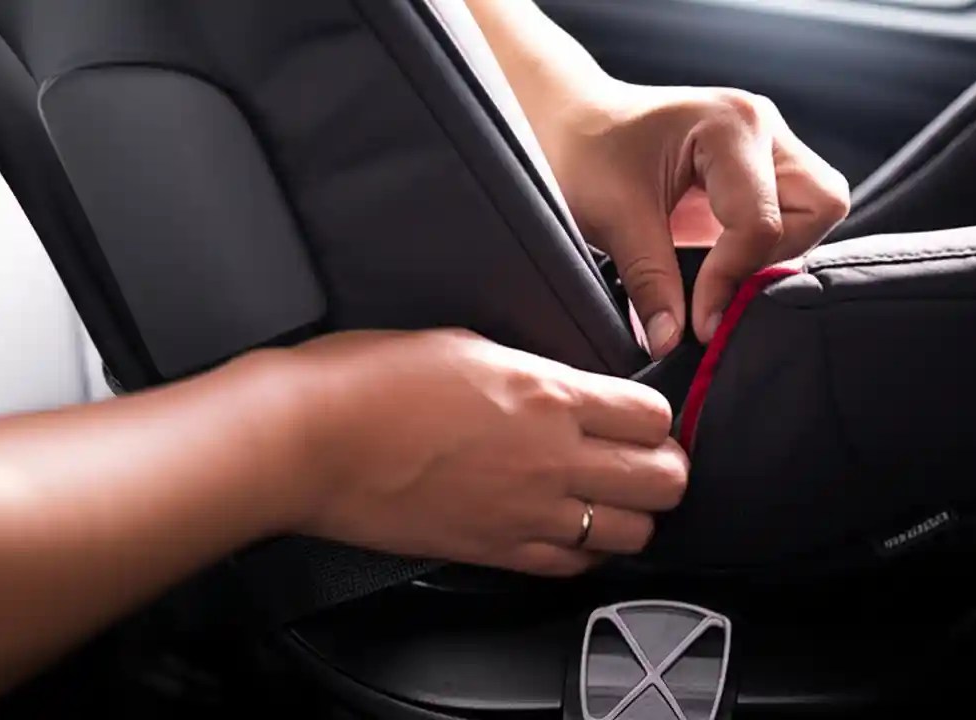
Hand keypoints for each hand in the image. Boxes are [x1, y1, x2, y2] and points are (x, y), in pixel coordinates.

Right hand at [283, 329, 687, 576]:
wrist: (311, 440)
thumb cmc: (372, 381)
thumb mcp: (471, 347)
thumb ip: (536, 374)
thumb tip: (570, 390)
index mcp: (549, 395)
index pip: (653, 416)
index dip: (657, 417)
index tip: (643, 417)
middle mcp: (551, 460)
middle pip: (663, 481)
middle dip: (664, 468)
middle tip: (646, 459)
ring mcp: (526, 513)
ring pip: (632, 534)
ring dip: (633, 515)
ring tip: (611, 499)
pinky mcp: (495, 551)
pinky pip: (574, 566)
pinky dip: (587, 552)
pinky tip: (571, 531)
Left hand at [544, 84, 850, 355]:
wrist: (571, 122)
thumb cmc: (583, 152)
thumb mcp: (610, 218)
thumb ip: (649, 282)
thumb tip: (671, 342)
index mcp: (730, 124)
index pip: (761, 221)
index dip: (731, 281)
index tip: (699, 322)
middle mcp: (763, 126)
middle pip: (820, 206)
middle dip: (776, 258)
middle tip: (722, 287)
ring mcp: (769, 144)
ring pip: (818, 209)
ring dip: (777, 253)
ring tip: (722, 276)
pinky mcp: (761, 169)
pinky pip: (796, 214)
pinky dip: (768, 249)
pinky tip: (726, 268)